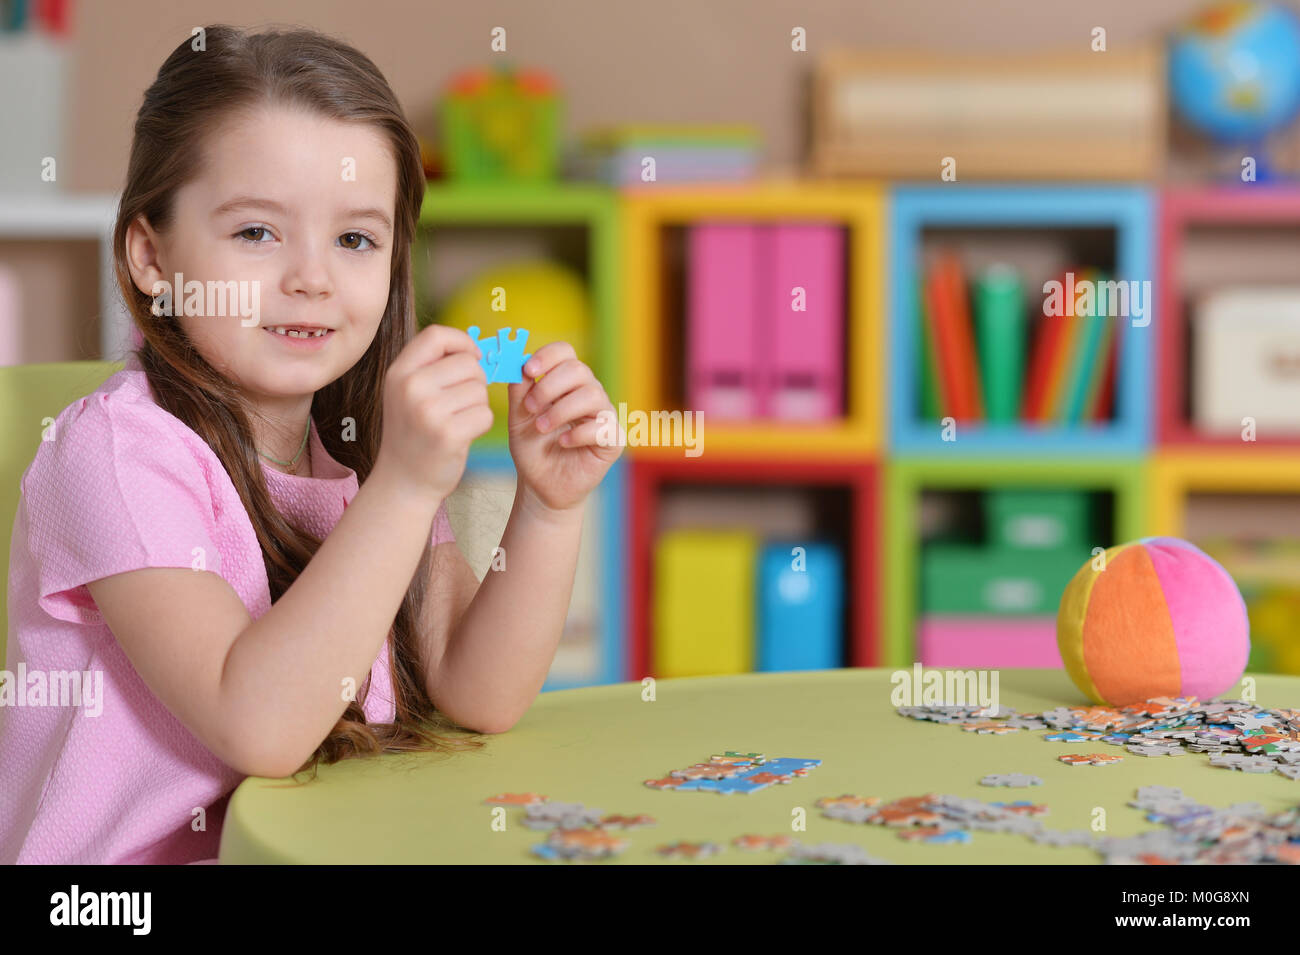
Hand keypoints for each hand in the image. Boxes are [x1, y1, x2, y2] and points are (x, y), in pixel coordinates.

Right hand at [374, 325, 491, 501]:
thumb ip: (432, 366)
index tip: (472, 357)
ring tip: (457, 420)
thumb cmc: (413, 433)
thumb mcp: (407, 392)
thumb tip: (476, 348)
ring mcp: (428, 412)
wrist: (403, 481)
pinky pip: (485, 414)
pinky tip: (464, 434)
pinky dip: (482, 424)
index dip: (462, 342)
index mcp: (398, 372)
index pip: (436, 335)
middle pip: (468, 363)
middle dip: (476, 380)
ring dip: (478, 405)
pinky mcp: (448, 435)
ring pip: (480, 390)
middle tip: (463, 401)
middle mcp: (410, 388)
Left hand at [506, 341, 622, 515]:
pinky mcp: (612, 440)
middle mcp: (588, 393)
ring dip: (561, 410)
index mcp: (566, 383)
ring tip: (541, 428)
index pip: (566, 352)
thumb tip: (519, 362)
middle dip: (550, 386)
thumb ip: (519, 389)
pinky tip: (562, 443)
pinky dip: (578, 433)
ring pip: (592, 394)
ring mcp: (603, 415)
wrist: (540, 485)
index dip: (548, 356)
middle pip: (579, 369)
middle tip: (530, 407)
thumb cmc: (533, 448)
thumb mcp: (518, 416)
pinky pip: (602, 426)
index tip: (528, 371)